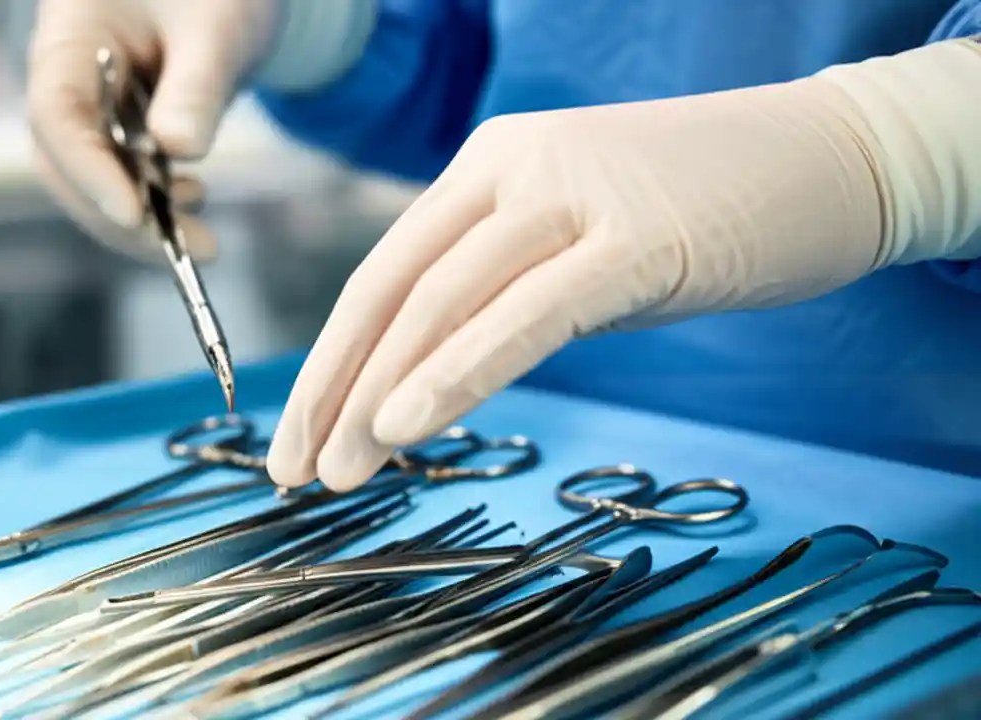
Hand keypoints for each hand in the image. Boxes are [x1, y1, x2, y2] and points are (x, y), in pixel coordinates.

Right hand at [27, 0, 278, 261]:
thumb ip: (196, 84)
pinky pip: (125, 175)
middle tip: (185, 249)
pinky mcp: (123, 129)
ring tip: (202, 238)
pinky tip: (195, 200)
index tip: (133, 214)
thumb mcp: (216, 26)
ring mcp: (94, 107)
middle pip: (68, 162)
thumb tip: (180, 148)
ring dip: (143, 220)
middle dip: (120, 216)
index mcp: (69, 37)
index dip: (88, 170)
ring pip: (96, 178)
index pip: (56, 115)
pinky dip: (156, 201)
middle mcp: (69, 79)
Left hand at [267, 76, 890, 490]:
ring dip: (378, 395)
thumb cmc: (704, 210)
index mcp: (490, 166)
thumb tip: (440, 372)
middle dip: (333, 386)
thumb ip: (510, 292)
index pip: (384, 273)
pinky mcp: (637, 238)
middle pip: (391, 289)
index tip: (302, 431)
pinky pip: (526, 314)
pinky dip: (459, 372)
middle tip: (295, 467)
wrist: (835, 157)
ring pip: (443, 301)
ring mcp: (574, 195)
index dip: (334, 358)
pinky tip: (408, 426)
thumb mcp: (579, 244)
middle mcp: (514, 167)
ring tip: (339, 470)